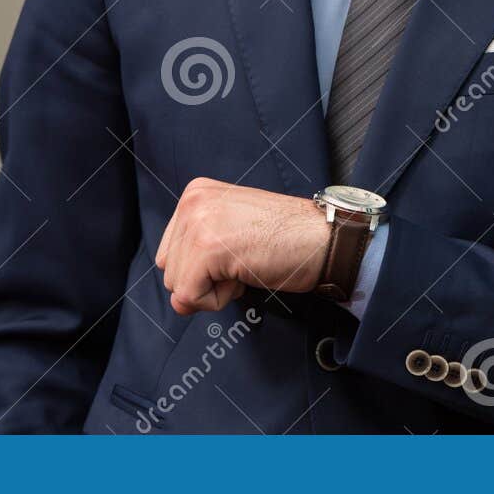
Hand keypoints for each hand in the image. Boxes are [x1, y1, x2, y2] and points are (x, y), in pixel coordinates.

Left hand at [154, 178, 329, 315]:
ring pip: (178, 286)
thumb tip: (178, 299)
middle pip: (170, 270)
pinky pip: (190, 297)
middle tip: (243, 260)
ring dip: (214, 289)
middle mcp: (192, 202)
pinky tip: (244, 275)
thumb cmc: (287, 238)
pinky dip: (219, 300)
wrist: (323, 240)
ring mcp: (198, 223)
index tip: (237, 252)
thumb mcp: (231, 229)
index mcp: (197, 193)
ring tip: (245, 265)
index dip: (203, 267)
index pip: (171, 251)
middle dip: (205, 279)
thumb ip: (198, 250)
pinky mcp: (207, 249)